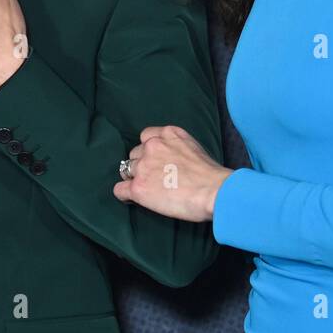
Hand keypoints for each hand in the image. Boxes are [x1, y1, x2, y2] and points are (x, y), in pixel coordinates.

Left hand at [112, 125, 232, 222]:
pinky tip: (135, 199)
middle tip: (155, 178)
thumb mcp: (194, 148)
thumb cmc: (211, 176)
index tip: (156, 161)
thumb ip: (177, 149)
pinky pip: (119, 190)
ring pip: (126, 170)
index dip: (150, 151)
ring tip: (148, 190)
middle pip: (135, 154)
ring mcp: (144, 166)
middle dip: (143, 165)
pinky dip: (125, 195)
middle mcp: (153, 146)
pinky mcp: (138, 187)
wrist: (213, 191)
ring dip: (135, 178)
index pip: (147, 136)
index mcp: (168, 134)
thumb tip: (171, 162)